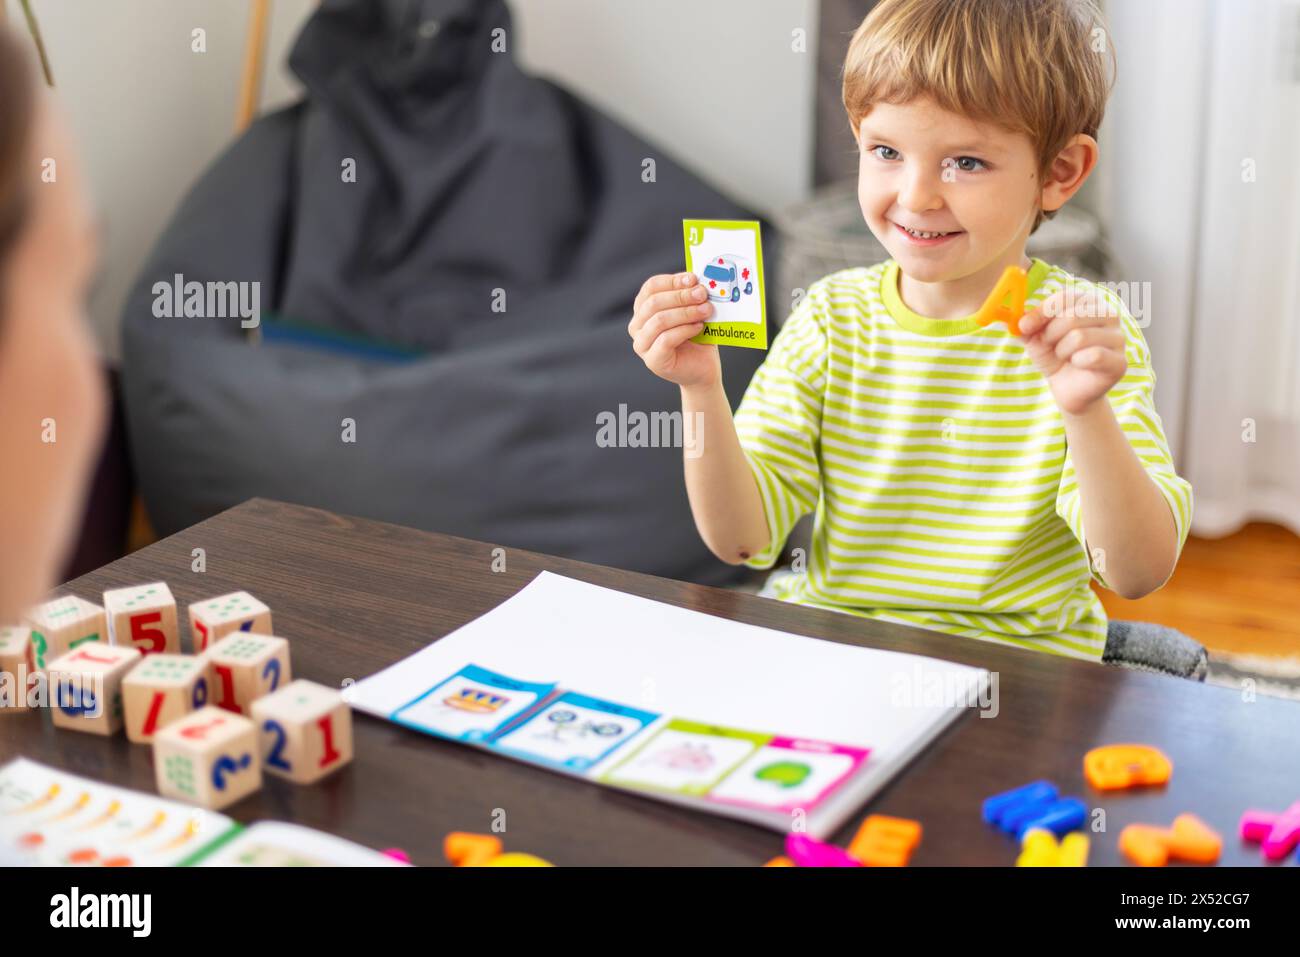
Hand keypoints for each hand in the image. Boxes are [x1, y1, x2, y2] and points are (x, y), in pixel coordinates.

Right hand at [628, 272, 720, 389]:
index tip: (693, 279)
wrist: (703, 368)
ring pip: (659, 320)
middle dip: (681, 296)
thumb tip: (696, 280)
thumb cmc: (697, 337)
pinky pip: (666, 339)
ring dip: (686, 312)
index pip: (651, 287)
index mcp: (643, 308)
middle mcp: (637, 325)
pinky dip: (685, 330)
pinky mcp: (653, 360)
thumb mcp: (693, 310)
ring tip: (705, 311)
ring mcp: (642, 344)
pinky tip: (699, 327)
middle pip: (654, 302)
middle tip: (702, 294)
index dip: (672, 281)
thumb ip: (690, 296)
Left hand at [1017, 284, 1126, 415]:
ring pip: (1080, 337)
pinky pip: (1094, 356)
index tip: (1024, 326)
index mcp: (1088, 302)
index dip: (1042, 311)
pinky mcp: (1120, 361)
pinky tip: (1078, 365)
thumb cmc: (1055, 357)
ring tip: (1065, 356)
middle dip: (1050, 335)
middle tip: (1048, 346)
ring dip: (1062, 351)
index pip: (1065, 297)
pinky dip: (1077, 362)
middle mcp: (1109, 314)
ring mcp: (1118, 338)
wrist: (1068, 388)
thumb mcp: (1035, 338)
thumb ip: (1026, 324)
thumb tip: (1016, 318)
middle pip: (1072, 316)